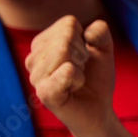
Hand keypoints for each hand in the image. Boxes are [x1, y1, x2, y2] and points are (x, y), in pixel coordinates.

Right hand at [25, 16, 115, 136]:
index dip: (84, 42)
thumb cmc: (96, 80)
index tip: (82, 60)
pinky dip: (78, 79)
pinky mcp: (44, 91)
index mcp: (44, 42)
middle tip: (80, 73)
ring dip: (81, 69)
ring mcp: (35, 75)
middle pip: (66, 36)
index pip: (68, 24)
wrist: (99, 112)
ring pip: (65, 51)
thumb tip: (88, 33)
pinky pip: (66, 71)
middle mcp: (33, 56)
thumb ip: (100, 32)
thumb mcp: (103, 51)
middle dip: (83, 56)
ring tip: (75, 82)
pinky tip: (73, 89)